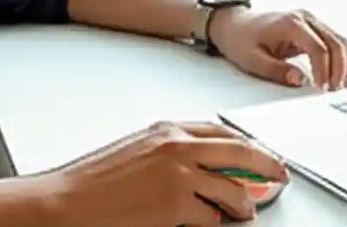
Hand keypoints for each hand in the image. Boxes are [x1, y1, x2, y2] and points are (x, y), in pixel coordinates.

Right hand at [38, 120, 286, 226]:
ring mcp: (179, 173)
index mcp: (167, 129)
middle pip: (240, 151)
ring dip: (243, 203)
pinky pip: (211, 215)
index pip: (220, 132)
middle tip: (279, 175)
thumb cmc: (93, 182)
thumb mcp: (136, 151)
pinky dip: (216, 221)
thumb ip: (169, 152)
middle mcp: (178, 145)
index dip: (246, 144)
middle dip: (266, 164)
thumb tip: (201, 165)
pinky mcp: (177, 203)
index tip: (260, 153)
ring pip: (231, 188)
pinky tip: (215, 223)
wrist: (67, 202)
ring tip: (245, 212)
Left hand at [209, 8, 346, 90]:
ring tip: (341, 86)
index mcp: (290, 24)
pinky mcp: (314, 27)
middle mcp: (305, 17)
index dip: (323, 70)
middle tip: (335, 91)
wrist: (236, 24)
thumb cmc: (242, 41)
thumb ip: (276, 71)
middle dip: (339, 69)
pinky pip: (335, 41)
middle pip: (335, 42)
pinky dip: (342, 58)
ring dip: (345, 63)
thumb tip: (300, 80)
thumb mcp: (252, 60)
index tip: (321, 89)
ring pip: (339, 40)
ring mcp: (311, 20)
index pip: (318, 48)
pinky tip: (341, 74)